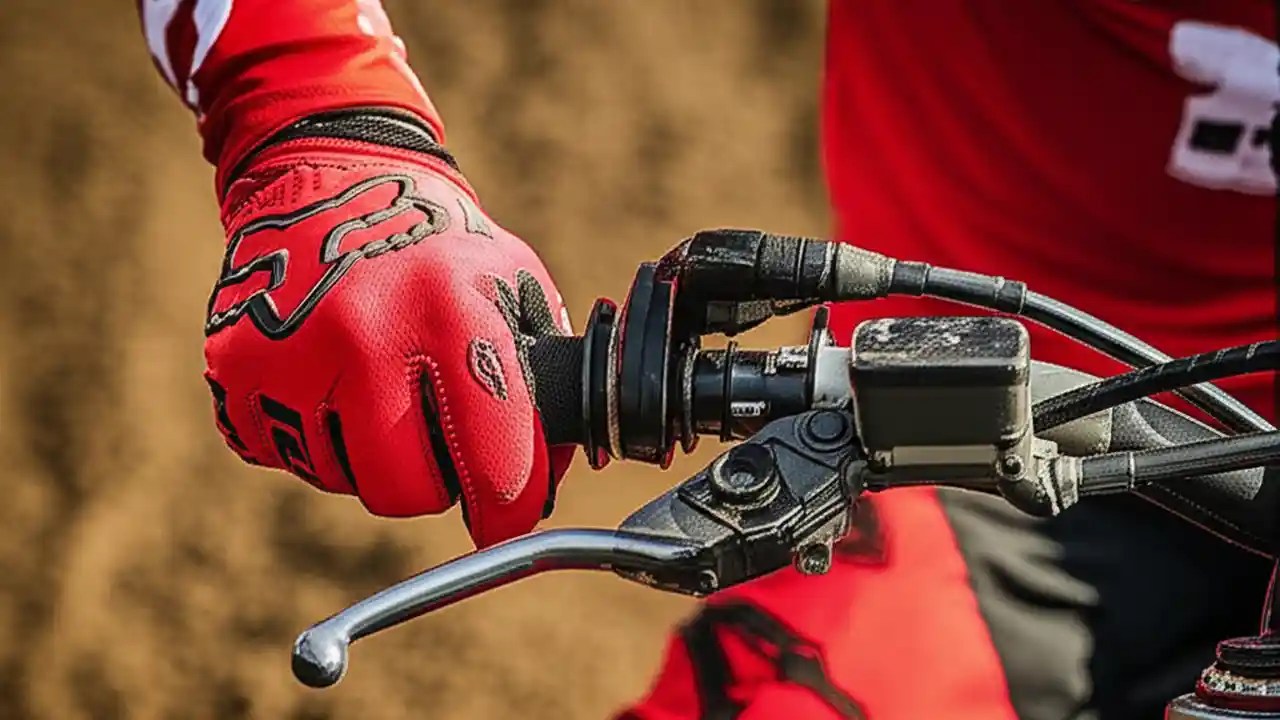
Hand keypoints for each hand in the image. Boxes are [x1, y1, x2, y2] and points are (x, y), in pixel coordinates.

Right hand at [203, 114, 573, 546]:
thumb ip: (541, 377)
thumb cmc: (435, 242)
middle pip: (406, 489)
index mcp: (450, 310)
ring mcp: (289, 352)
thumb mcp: (510, 282)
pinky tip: (325, 379)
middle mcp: (366, 332)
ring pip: (342, 478)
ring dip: (368, 455)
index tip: (506, 518)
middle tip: (436, 445)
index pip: (492, 450)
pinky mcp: (234, 368)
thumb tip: (551, 476)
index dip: (510, 504)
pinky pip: (281, 454)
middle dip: (432, 482)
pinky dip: (309, 435)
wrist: (326, 171)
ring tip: (376, 387)